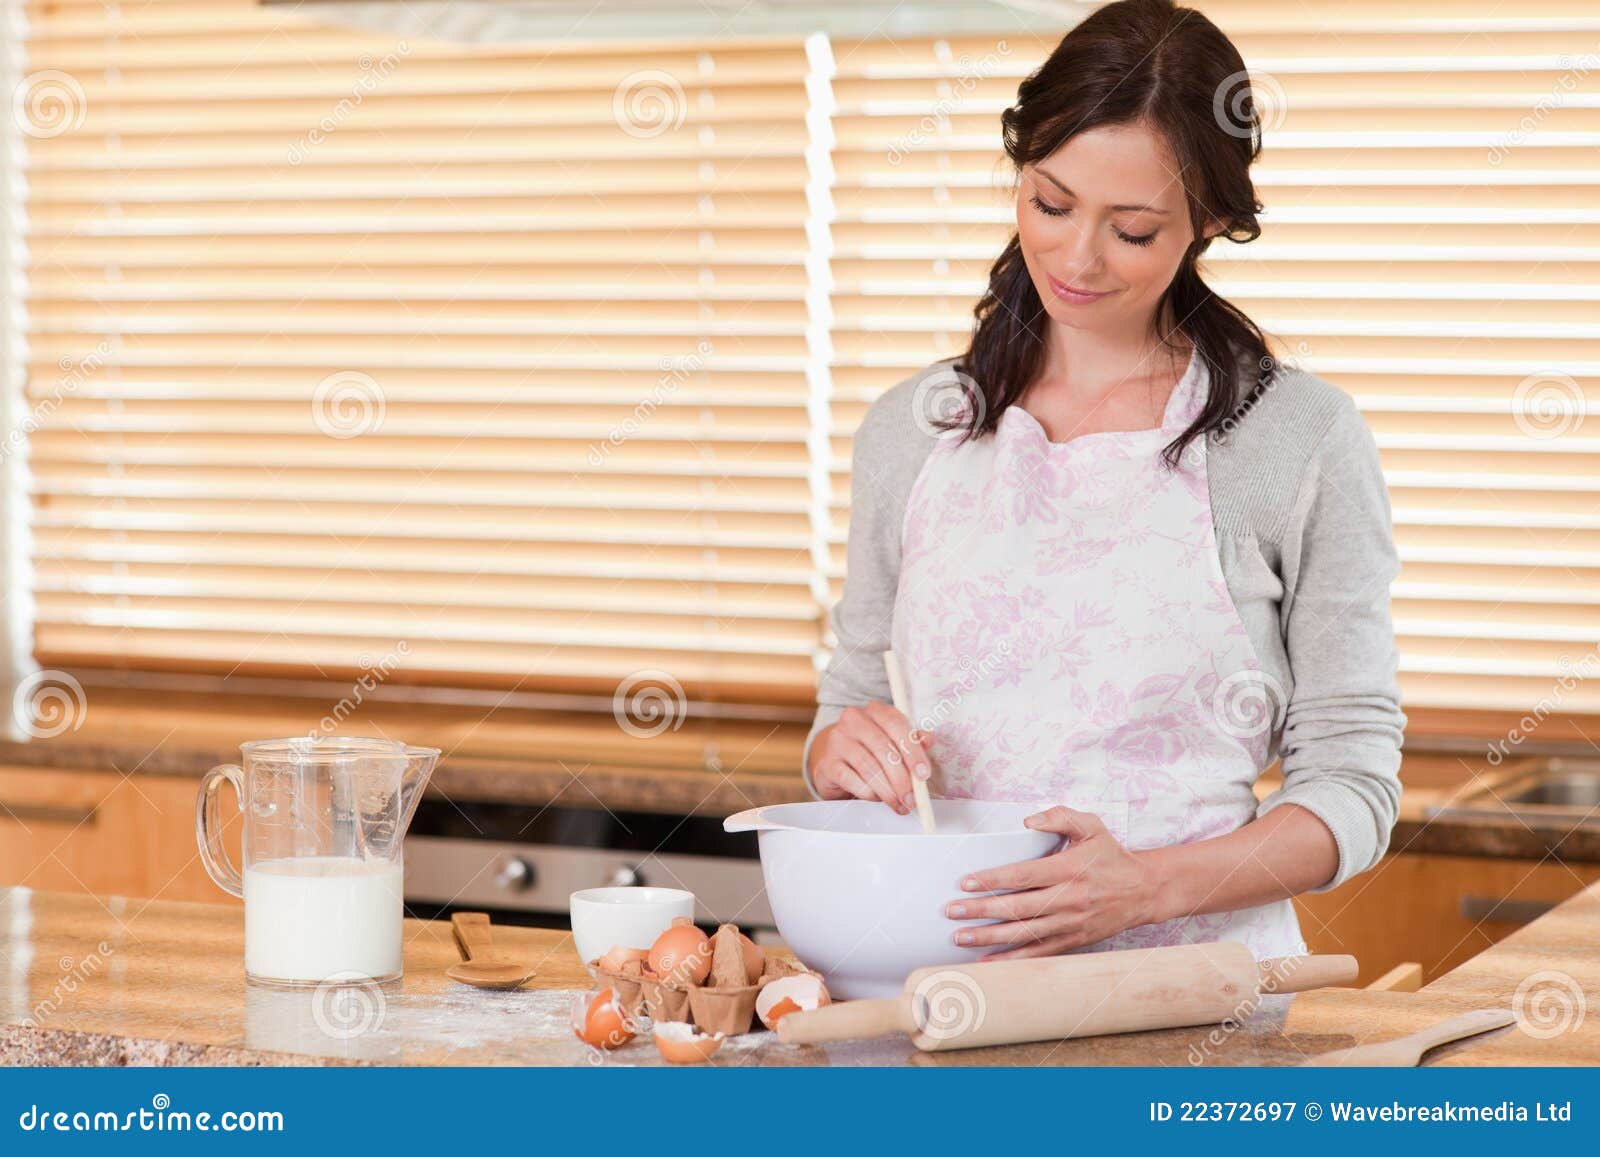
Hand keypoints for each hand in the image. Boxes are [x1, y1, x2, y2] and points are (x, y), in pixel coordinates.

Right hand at [808, 702, 933, 815]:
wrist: (836, 760)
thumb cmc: (872, 750)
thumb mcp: (895, 742)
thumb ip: (913, 740)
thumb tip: (928, 739)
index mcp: (875, 710)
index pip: (896, 725)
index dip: (913, 751)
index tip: (923, 774)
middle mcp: (853, 719)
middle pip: (883, 749)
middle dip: (901, 778)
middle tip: (912, 798)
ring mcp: (837, 740)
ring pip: (868, 767)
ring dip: (888, 790)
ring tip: (899, 804)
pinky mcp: (827, 763)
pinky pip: (852, 780)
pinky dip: (869, 793)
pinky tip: (877, 798)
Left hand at [942, 805, 1170, 959]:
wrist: (1144, 890)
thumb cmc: (1112, 856)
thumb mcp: (1092, 826)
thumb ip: (1061, 817)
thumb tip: (1028, 822)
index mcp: (1068, 869)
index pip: (1022, 876)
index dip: (992, 880)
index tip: (964, 883)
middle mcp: (1068, 899)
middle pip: (1017, 908)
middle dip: (981, 911)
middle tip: (951, 912)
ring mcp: (1071, 923)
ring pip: (1024, 934)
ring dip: (990, 937)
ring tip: (960, 937)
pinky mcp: (1074, 940)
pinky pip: (1039, 953)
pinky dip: (1013, 960)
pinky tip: (988, 962)